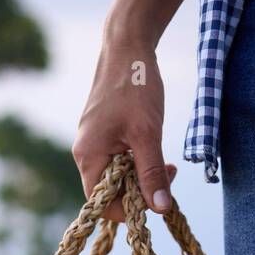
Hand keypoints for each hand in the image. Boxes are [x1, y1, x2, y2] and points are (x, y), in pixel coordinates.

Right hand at [73, 37, 175, 222]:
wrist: (127, 46)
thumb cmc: (134, 86)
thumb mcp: (147, 134)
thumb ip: (152, 173)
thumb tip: (161, 209)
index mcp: (88, 157)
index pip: (104, 205)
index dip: (131, 209)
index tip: (159, 194)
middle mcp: (85, 154)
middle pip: (112, 192)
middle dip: (141, 189)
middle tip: (168, 172)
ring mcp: (93, 143)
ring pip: (118, 176)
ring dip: (143, 175)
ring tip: (165, 160)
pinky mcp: (103, 135)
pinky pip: (119, 160)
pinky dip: (139, 160)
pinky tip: (153, 146)